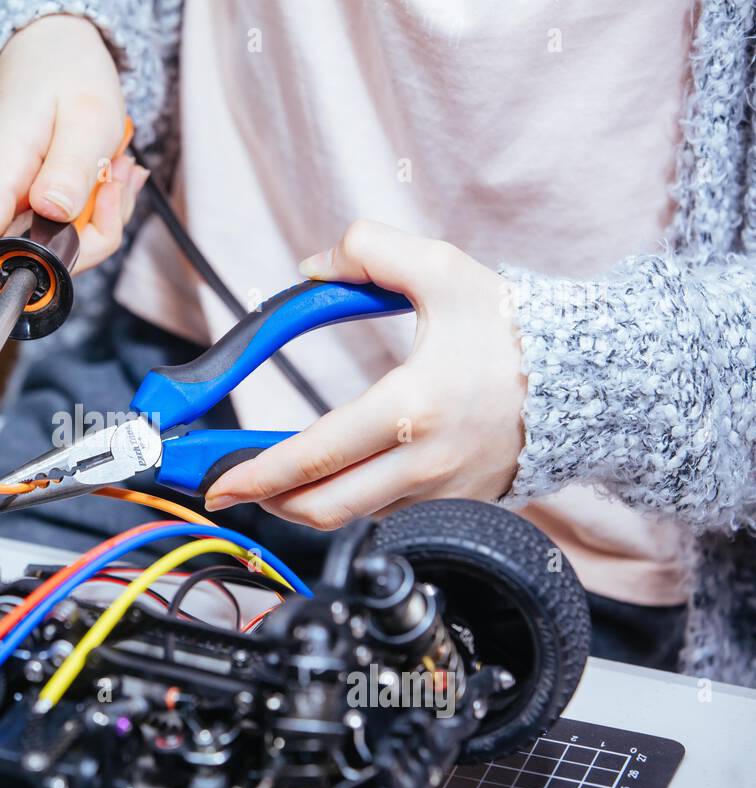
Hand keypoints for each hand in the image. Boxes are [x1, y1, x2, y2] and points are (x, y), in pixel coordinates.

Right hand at [0, 15, 146, 274]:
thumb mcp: (88, 116)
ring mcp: (1, 204)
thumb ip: (72, 169)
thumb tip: (54, 216)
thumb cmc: (65, 74)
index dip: (10, 270)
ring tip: (116, 170)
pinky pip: (58, 232)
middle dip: (88, 238)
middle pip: (27, 260)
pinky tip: (106, 177)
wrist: (49, 50)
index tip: (65, 251)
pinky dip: (92, 214)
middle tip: (116, 185)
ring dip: (98, 222)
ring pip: (52, 249)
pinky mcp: (18, 206)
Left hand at [204, 220, 526, 529]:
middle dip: (267, 499)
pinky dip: (348, 501)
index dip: (257, 474)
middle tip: (235, 482)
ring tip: (276, 477)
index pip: (314, 456)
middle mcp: (424, 463)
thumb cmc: (513, 328)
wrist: (587, 378)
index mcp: (412, 408)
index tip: (218, 484)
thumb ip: (369, 251)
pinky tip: (333, 477)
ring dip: (304, 503)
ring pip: (351, 517)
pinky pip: (386, 515)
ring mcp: (440, 491)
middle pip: (321, 507)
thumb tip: (311, 267)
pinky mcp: (454, 504)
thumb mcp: (441, 270)